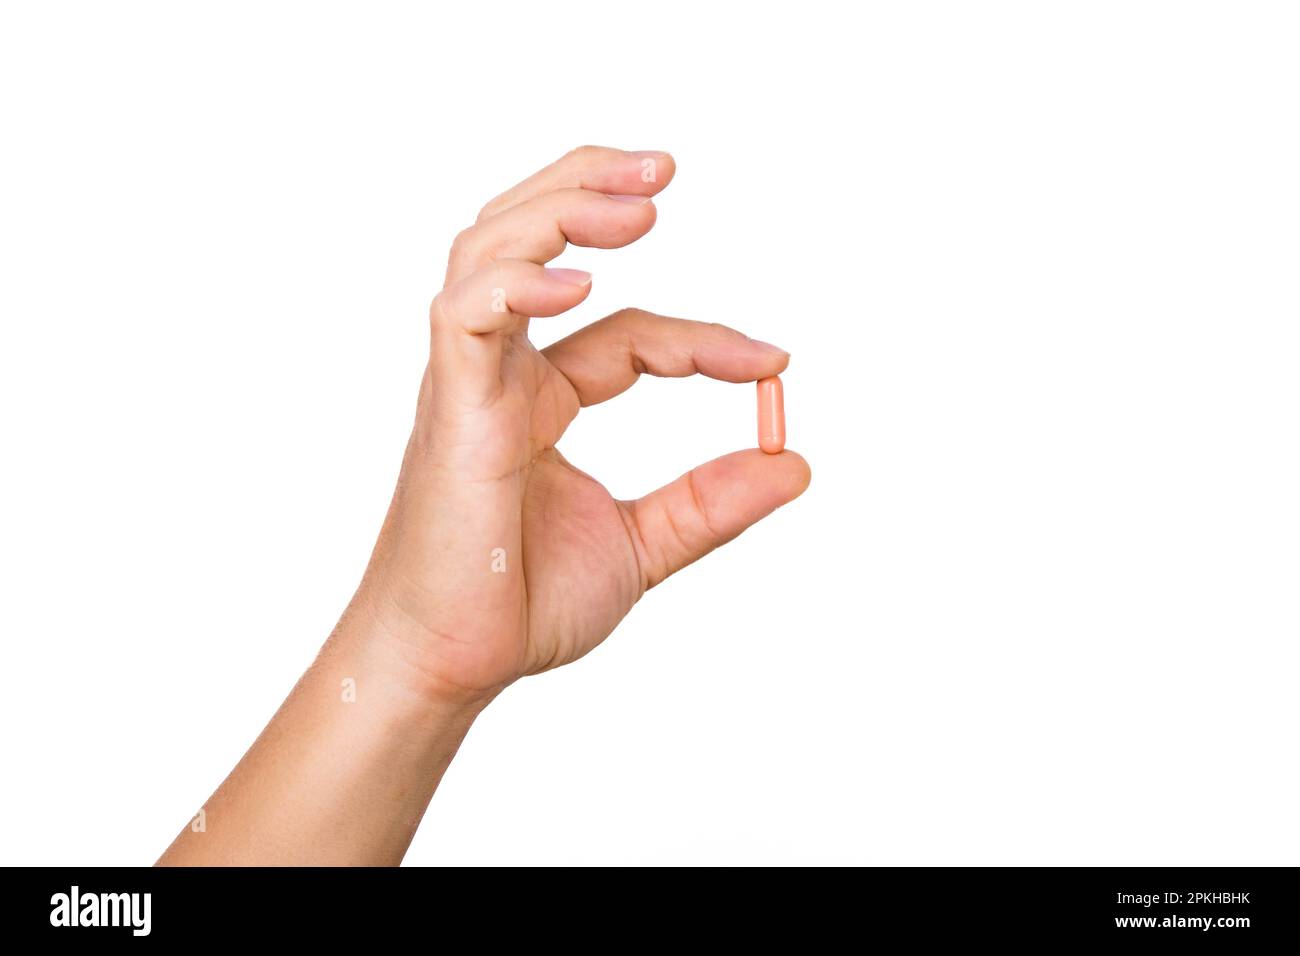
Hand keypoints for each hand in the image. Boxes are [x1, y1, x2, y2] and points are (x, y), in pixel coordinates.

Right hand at [352, 146, 810, 704]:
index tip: (773, 362)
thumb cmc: (515, 607)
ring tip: (640, 196)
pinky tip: (578, 283)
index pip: (629, 334)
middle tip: (666, 167)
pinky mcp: (448, 408)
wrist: (451, 666)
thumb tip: (794, 463)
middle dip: (591, 189)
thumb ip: (709, 502)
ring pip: (491, 250)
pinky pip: (466, 315)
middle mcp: (498, 373)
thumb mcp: (641, 546)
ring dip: (561, 208)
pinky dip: (517, 284)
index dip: (703, 340)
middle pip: (530, 242)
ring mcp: (465, 382)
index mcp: (538, 399)